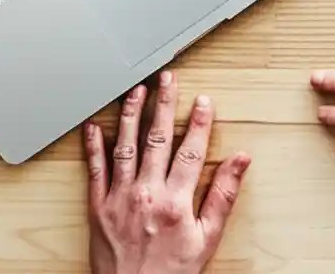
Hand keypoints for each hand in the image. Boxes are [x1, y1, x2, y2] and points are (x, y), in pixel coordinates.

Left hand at [85, 71, 250, 273]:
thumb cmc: (171, 273)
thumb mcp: (208, 238)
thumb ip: (224, 196)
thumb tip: (241, 162)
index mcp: (176, 201)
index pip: (191, 150)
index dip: (199, 122)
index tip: (203, 101)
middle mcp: (146, 193)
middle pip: (158, 139)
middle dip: (164, 104)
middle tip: (167, 79)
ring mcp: (119, 199)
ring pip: (126, 147)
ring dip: (131, 115)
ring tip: (136, 91)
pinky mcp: (98, 208)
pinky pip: (95, 170)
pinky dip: (94, 146)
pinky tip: (96, 126)